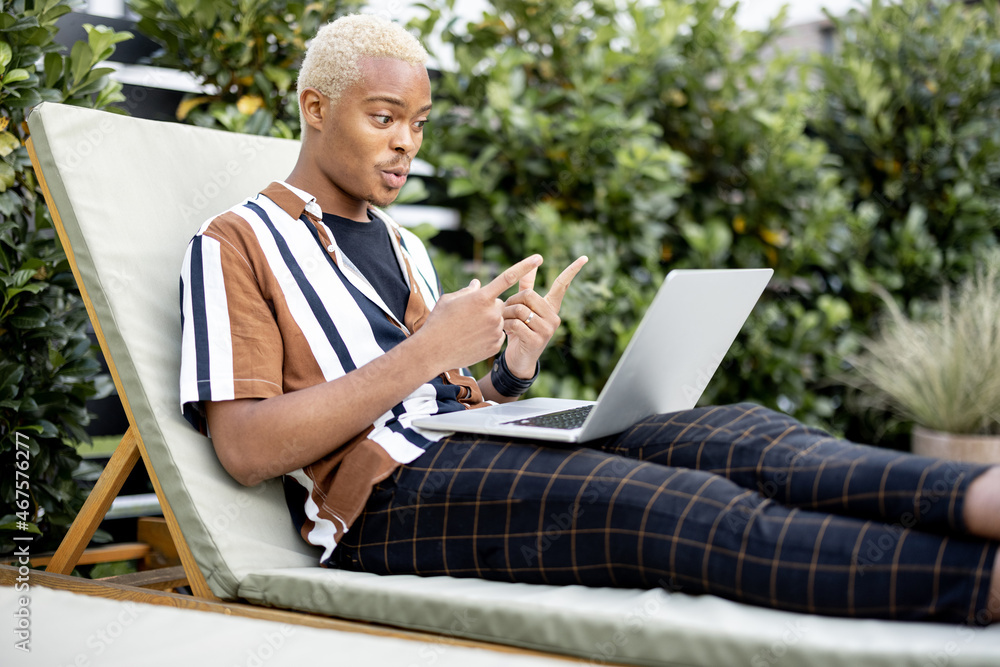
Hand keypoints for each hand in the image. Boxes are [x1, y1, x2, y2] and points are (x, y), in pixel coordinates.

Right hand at [416, 255, 543, 371]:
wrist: (433, 352)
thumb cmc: (438, 322)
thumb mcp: (449, 300)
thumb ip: (468, 290)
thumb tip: (478, 283)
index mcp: (481, 297)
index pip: (508, 277)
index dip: (525, 266)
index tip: (538, 258)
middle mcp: (492, 313)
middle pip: (499, 304)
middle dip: (488, 307)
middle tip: (469, 317)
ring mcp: (495, 330)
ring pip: (498, 320)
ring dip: (487, 322)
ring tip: (468, 330)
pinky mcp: (496, 345)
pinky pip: (497, 335)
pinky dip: (487, 336)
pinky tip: (472, 341)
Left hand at [501, 256, 588, 377]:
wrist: (518, 360)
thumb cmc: (521, 330)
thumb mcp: (524, 308)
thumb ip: (527, 287)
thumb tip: (531, 264)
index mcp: (551, 307)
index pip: (562, 285)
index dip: (571, 271)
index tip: (584, 258)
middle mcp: (554, 317)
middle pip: (528, 295)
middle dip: (512, 301)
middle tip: (505, 310)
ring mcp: (547, 330)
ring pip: (521, 310)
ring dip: (506, 314)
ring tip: (504, 321)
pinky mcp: (537, 341)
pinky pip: (517, 324)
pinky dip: (506, 326)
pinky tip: (505, 331)